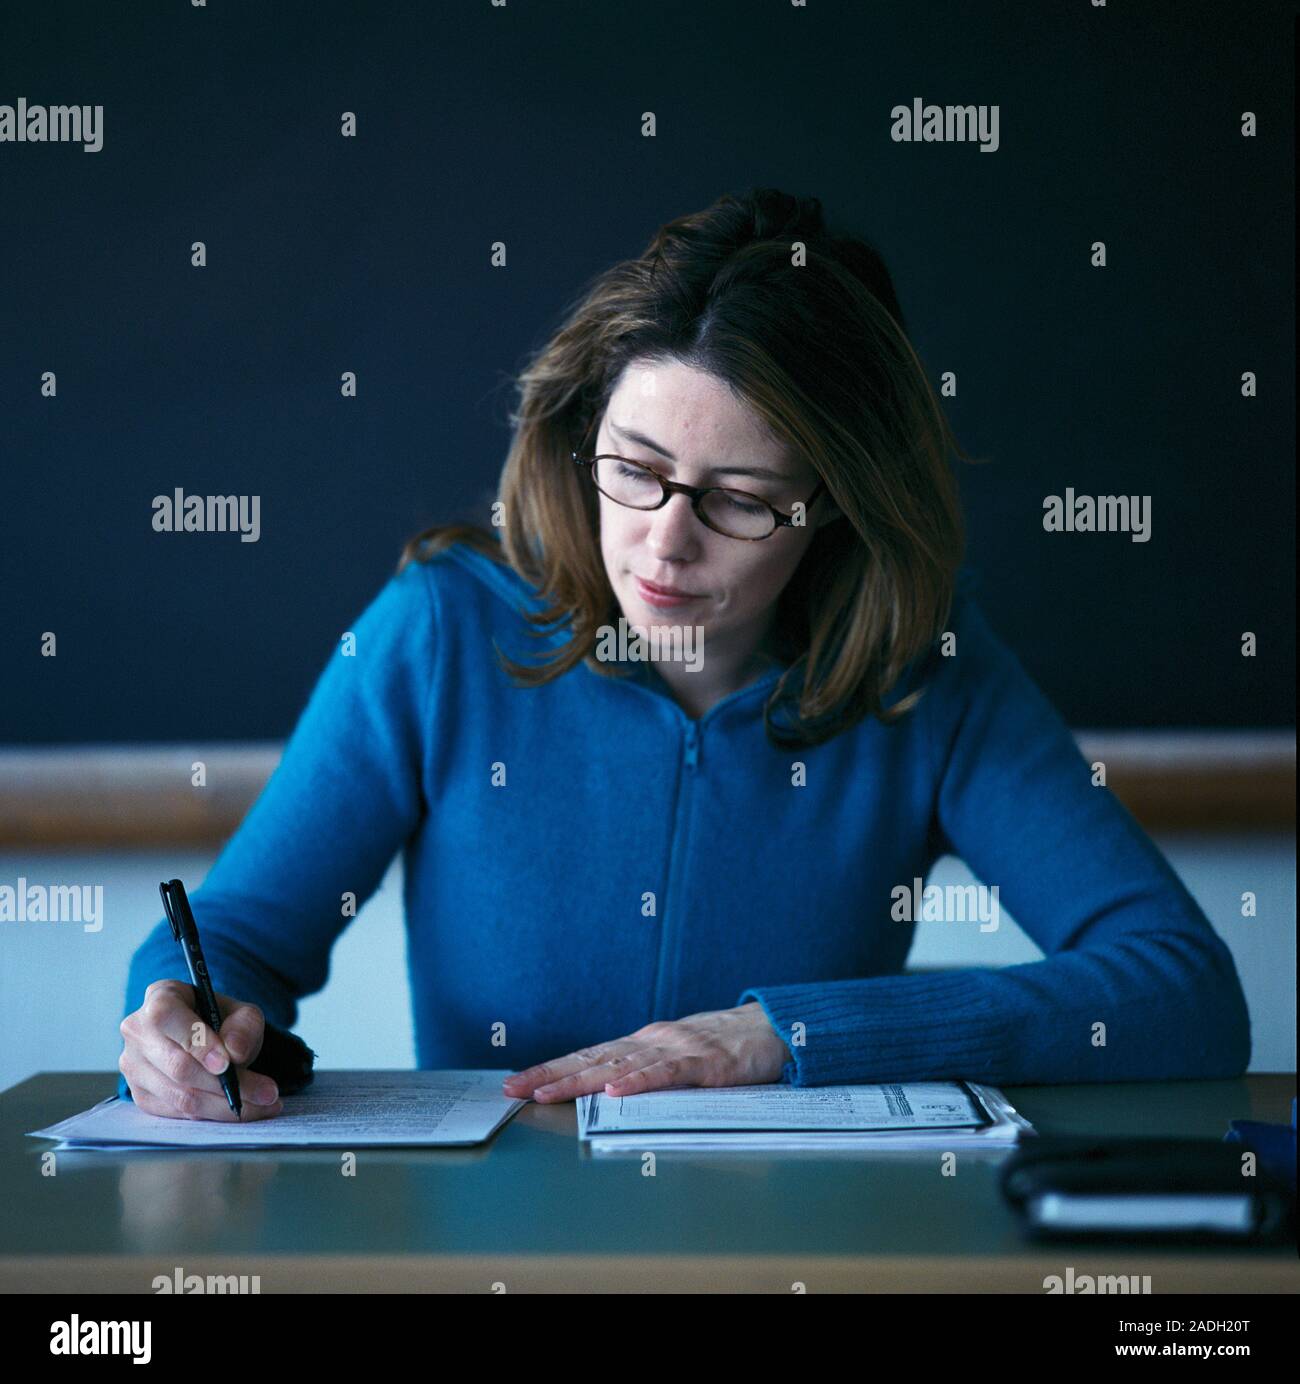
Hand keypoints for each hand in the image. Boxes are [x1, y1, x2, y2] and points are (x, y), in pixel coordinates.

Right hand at [118, 979, 283, 1120]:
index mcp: (159, 998)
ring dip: (224, 1106)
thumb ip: (244, 1026)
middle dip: (225, 1086)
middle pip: (178, 1067)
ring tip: (264, 1104)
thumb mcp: (242, 1012)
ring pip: (179, 1096)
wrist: (205, 1037)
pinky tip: (241, 1110)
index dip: (198, 1044)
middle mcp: (138, 1031)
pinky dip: (212, 1115)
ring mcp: (134, 1066)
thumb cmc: (220, 1020)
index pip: (168, 1019)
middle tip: (266, 1093)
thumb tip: (235, 1053)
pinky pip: (177, 1113)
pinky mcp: (141, 1095)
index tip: (227, 1064)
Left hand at [501, 1002, 790, 1102]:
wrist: (773, 1028)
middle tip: (512, 1089)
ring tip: (546, 1092)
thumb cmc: (725, 1048)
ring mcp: (677, 1050)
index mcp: (643, 1042)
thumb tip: (606, 1090)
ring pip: (619, 1067)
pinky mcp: (705, 1064)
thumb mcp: (677, 1058)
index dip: (551, 1068)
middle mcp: (652, 1041)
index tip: (517, 1083)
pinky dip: (639, 1082)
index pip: (588, 1055)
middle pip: (592, 1059)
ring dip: (579, 1080)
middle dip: (550, 1074)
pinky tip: (615, 1091)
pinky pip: (667, 1075)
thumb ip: (646, 1070)